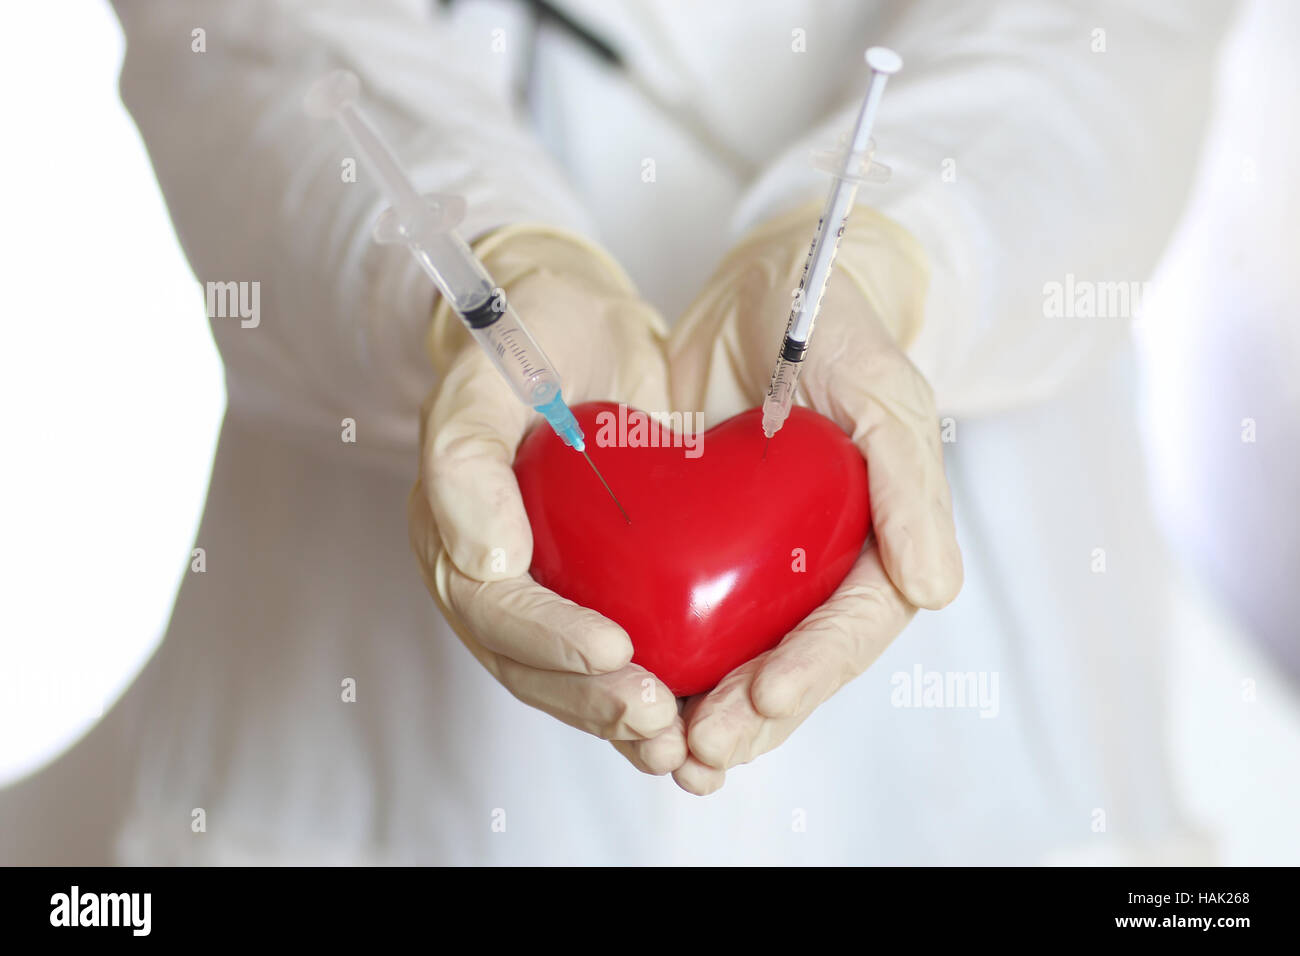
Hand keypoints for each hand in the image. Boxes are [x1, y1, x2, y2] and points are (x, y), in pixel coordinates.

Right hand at [408, 226, 689, 773]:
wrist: (581, 321)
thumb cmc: (531, 333)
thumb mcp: (489, 376)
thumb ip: (466, 462)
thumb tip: (483, 562)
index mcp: (453, 527)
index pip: (489, 606)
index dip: (547, 638)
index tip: (616, 649)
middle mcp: (488, 570)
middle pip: (525, 662)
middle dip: (589, 699)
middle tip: (654, 716)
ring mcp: (540, 584)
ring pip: (564, 677)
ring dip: (614, 717)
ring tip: (674, 741)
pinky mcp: (590, 586)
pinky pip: (605, 658)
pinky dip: (644, 692)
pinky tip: (688, 719)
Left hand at [664, 202, 962, 793]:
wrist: (760, 287)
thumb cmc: (831, 325)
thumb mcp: (879, 385)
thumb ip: (909, 479)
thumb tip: (934, 591)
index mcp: (878, 538)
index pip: (853, 623)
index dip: (814, 669)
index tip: (764, 696)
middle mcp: (822, 565)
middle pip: (795, 662)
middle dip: (753, 715)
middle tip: (700, 752)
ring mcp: (763, 563)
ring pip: (743, 659)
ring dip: (710, 715)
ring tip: (669, 757)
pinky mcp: (705, 549)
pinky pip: (690, 620)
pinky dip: (668, 666)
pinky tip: (633, 703)